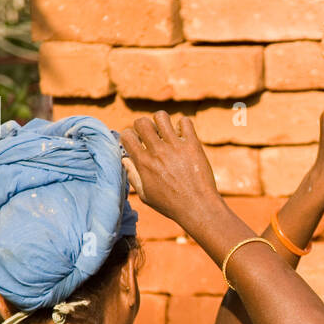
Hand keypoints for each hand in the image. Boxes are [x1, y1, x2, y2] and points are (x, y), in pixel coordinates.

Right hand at [119, 111, 223, 227]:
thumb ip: (133, 175)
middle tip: (151, 136)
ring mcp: (175, 146)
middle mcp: (157, 151)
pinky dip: (183, 126)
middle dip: (143, 126)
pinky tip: (183, 137)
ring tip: (166, 132)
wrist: (198, 207)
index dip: (129, 137)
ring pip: (161, 116)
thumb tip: (125, 160)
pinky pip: (185, 122)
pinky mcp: (192, 145)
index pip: (127, 135)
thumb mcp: (145, 195)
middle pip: (142, 122)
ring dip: (161, 122)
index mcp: (143, 163)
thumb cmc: (170, 204)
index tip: (136, 143)